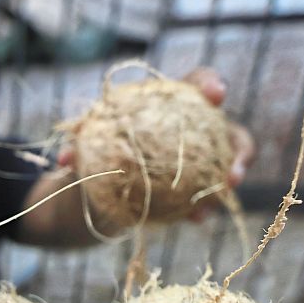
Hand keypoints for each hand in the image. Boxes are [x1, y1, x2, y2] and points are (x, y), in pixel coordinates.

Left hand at [54, 67, 256, 221]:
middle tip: (233, 164)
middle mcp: (191, 129)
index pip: (194, 84)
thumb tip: (65, 158)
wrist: (93, 191)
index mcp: (167, 104)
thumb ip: (78, 145)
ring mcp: (197, 160)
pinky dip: (202, 207)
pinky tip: (197, 218)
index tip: (216, 95)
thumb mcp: (83, 146)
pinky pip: (206, 196)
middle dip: (238, 145)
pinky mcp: (192, 190)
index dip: (209, 84)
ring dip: (232, 175)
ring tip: (228, 188)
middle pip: (225, 128)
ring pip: (226, 163)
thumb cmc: (93, 154)